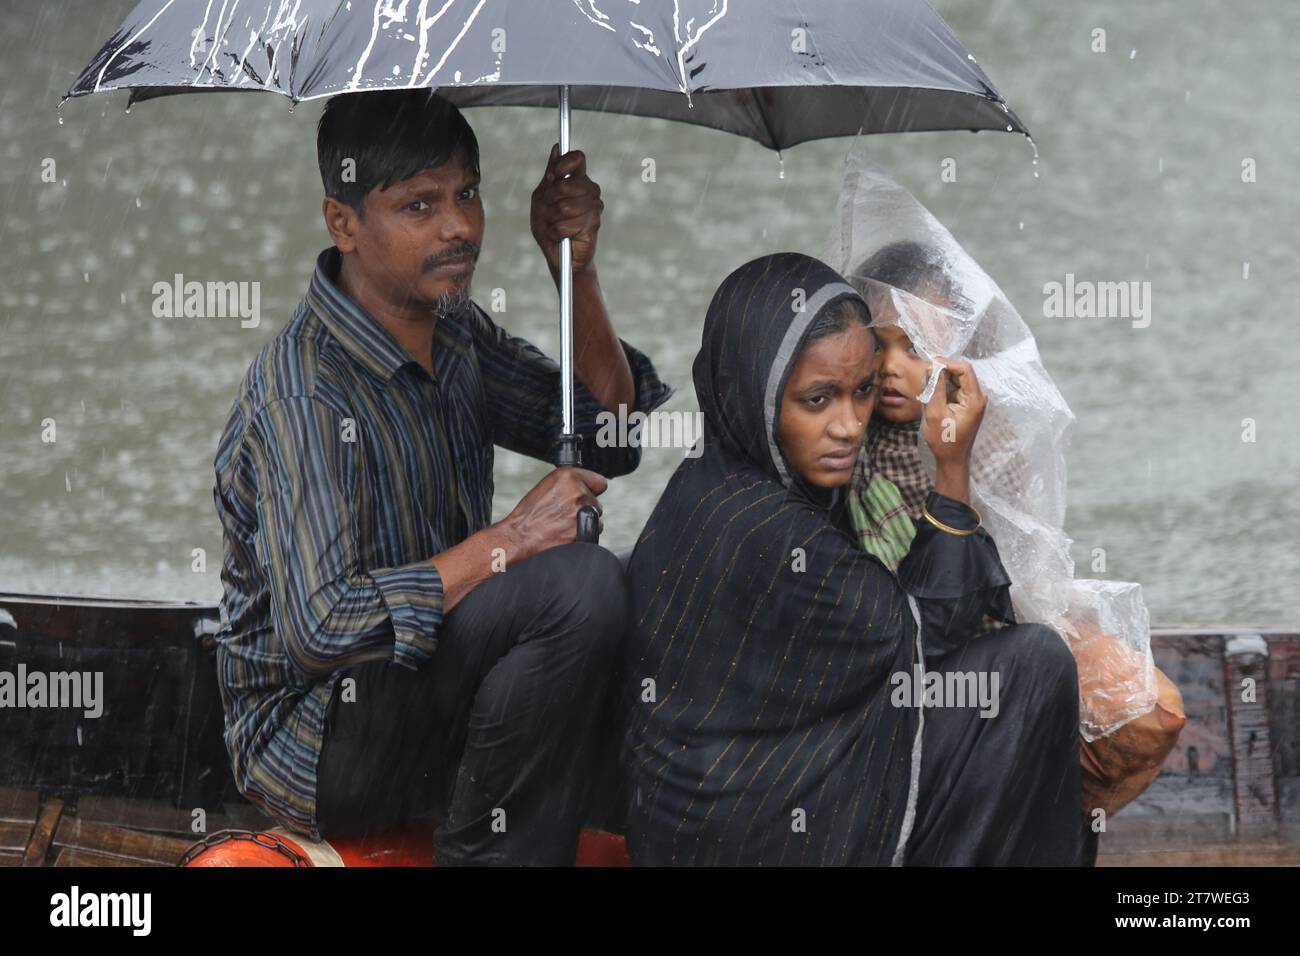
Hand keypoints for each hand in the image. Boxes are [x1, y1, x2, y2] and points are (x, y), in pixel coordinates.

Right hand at [502, 467, 607, 557]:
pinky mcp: (584, 527)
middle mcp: (578, 490)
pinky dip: (583, 534)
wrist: (520, 537)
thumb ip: (569, 484)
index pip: (599, 482)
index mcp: (568, 475)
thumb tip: (585, 487)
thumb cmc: (530, 515)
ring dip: (584, 522)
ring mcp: (582, 509)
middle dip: (585, 509)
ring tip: (563, 525)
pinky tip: (566, 533)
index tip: (585, 495)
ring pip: (596, 517)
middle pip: (597, 502)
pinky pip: (593, 531)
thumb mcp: (547, 487)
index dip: (591, 490)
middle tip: (564, 514)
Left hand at [530, 144, 603, 276]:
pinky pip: (569, 224)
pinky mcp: (594, 223)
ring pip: (568, 205)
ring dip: (554, 218)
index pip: (577, 158)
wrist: (558, 254)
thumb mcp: (541, 198)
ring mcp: (594, 205)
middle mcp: (587, 189)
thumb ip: (550, 175)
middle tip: (548, 210)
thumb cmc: (547, 225)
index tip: (554, 175)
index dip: (565, 164)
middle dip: (552, 199)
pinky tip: (561, 235)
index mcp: (574, 178)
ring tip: (554, 225)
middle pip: (570, 183)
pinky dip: (558, 231)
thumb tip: (557, 147)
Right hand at [921, 358, 985, 466]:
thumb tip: (931, 368)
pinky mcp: (967, 404)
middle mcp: (978, 396)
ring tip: (927, 391)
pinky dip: (943, 389)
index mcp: (974, 398)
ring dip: (941, 382)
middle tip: (925, 378)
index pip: (964, 369)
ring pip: (956, 380)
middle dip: (942, 372)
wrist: (952, 459)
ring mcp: (973, 400)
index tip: (930, 365)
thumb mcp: (935, 413)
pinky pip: (955, 389)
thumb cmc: (944, 440)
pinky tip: (933, 398)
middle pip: (961, 373)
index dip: (947, 363)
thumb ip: (934, 388)